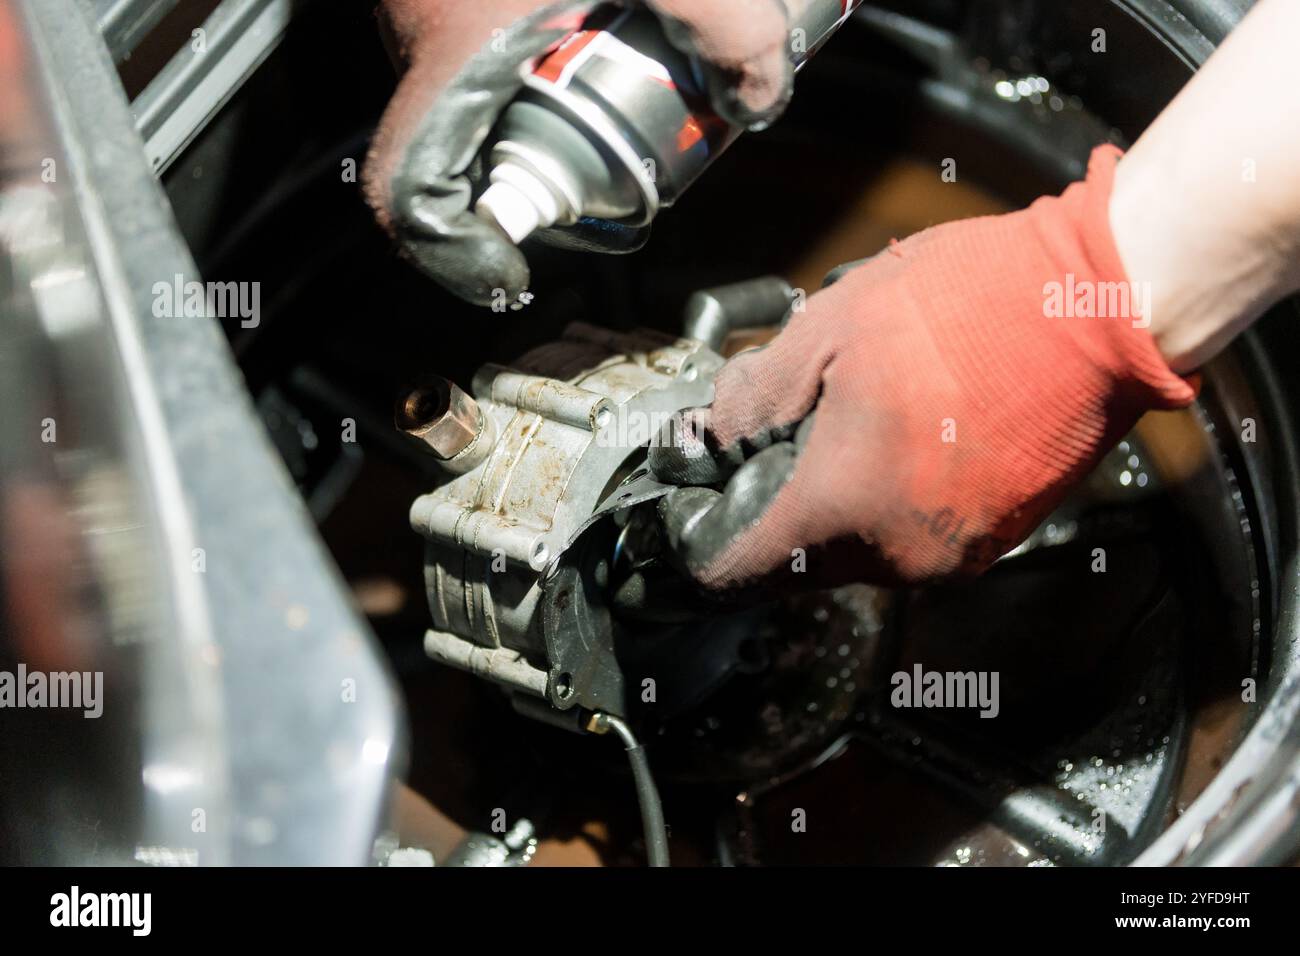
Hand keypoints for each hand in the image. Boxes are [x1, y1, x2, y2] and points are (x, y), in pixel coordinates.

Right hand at [363, 0, 800, 305]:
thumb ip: (726, 23)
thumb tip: (762, 93)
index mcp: (452, 50)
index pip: (412, 196)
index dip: (451, 256)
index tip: (506, 272)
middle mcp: (420, 34)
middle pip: (465, 147)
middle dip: (549, 166)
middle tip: (618, 155)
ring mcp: (426, 0)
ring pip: (477, 87)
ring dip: (549, 100)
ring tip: (630, 77)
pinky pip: (481, 38)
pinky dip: (537, 46)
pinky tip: (602, 11)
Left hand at [648, 145, 1195, 593]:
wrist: (1103, 303)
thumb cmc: (968, 304)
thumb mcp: (826, 328)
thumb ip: (752, 396)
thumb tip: (715, 436)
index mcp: (843, 509)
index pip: (740, 570)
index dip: (702, 545)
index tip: (690, 515)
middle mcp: (898, 554)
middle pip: (797, 561)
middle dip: (770, 509)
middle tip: (764, 442)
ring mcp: (953, 552)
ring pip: (855, 549)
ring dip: (831, 501)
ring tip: (840, 421)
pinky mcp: (994, 536)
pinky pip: (910, 534)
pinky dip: (886, 499)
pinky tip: (896, 433)